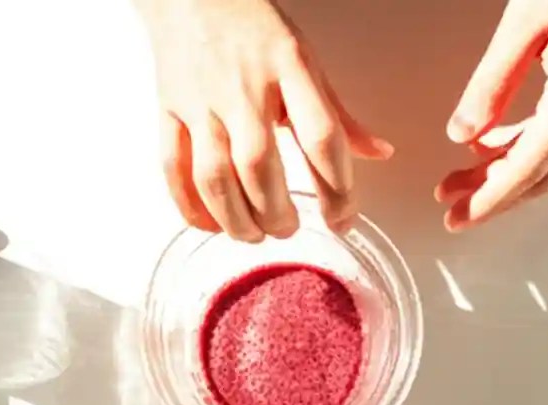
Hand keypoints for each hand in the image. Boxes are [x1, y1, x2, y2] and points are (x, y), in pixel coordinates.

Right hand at [138, 0, 392, 240]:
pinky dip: (190, 205)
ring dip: (236, 218)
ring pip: (214, 175)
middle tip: (290, 229)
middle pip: (260, 165)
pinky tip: (211, 222)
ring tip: (254, 234)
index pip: (321, 137)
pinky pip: (173, 168)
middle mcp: (243, 87)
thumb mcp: (305, 61)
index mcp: (288, 68)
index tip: (343, 220)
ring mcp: (201, 100)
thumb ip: (338, 114)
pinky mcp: (169, 110)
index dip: (337, 188)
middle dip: (277, 212)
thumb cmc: (253, 27)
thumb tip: (379, 153)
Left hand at [436, 0, 547, 231]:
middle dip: (494, 195)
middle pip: (543, 175)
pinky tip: (494, 145)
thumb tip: (463, 133)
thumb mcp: (524, 19)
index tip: (458, 217)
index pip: (528, 168)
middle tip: (449, 202)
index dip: (490, 198)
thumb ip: (492, 81)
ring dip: (509, 174)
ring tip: (461, 175)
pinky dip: (529, 150)